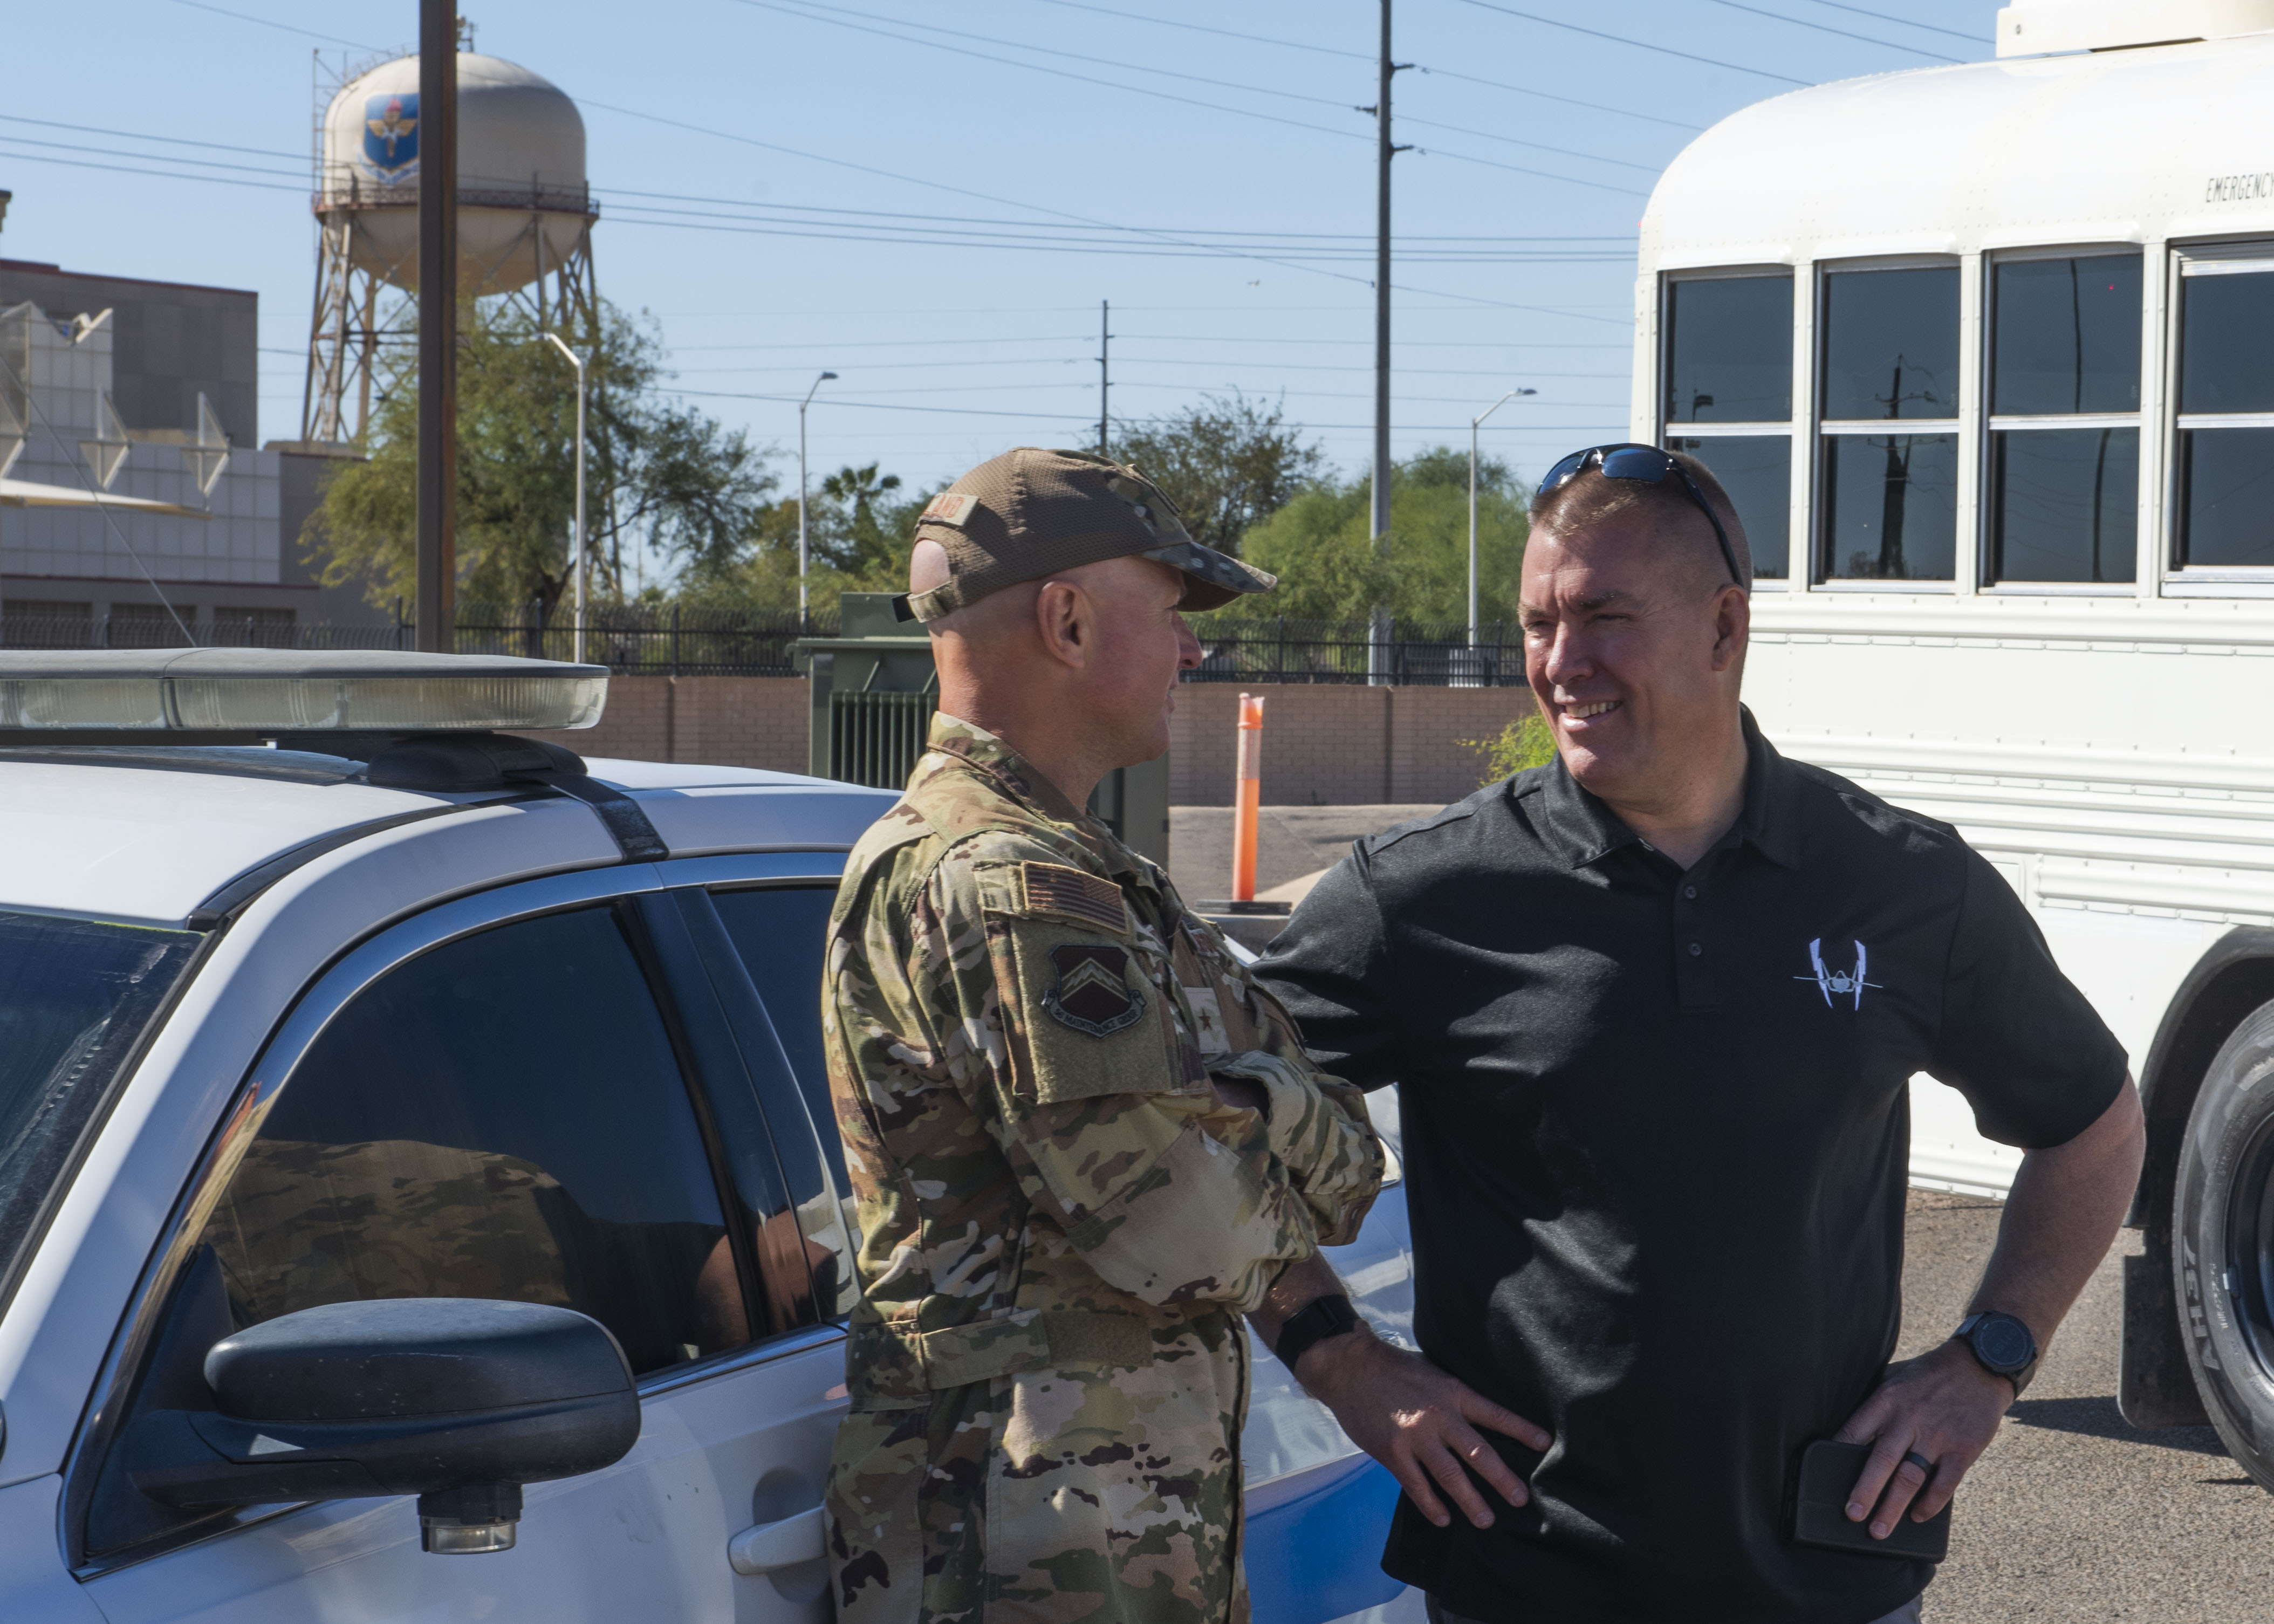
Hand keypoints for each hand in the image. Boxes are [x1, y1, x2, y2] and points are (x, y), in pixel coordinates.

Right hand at [1294, 1328, 1551, 1530]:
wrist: (1350, 1368)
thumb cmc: (1394, 1369)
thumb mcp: (1432, 1372)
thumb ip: (1454, 1394)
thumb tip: (1482, 1414)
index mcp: (1452, 1393)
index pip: (1495, 1414)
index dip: (1521, 1430)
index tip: (1545, 1445)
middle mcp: (1439, 1416)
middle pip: (1478, 1452)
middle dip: (1502, 1478)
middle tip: (1521, 1499)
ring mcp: (1415, 1437)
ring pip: (1450, 1475)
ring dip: (1471, 1500)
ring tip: (1487, 1520)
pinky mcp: (1392, 1452)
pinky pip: (1416, 1485)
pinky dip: (1430, 1504)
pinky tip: (1443, 1518)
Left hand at [1833, 1338, 2013, 1538]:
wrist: (1979, 1365)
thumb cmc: (1929, 1374)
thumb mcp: (1894, 1376)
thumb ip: (1874, 1399)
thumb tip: (1848, 1426)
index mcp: (1886, 1401)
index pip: (1854, 1430)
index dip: (1837, 1453)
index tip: (1822, 1475)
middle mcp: (1909, 1420)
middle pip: (1881, 1461)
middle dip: (1864, 1492)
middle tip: (1851, 1516)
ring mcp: (1937, 1437)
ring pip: (1910, 1478)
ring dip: (1893, 1507)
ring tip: (1878, 1530)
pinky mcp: (1963, 1450)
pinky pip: (1944, 1484)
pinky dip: (1930, 1504)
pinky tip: (1918, 1516)